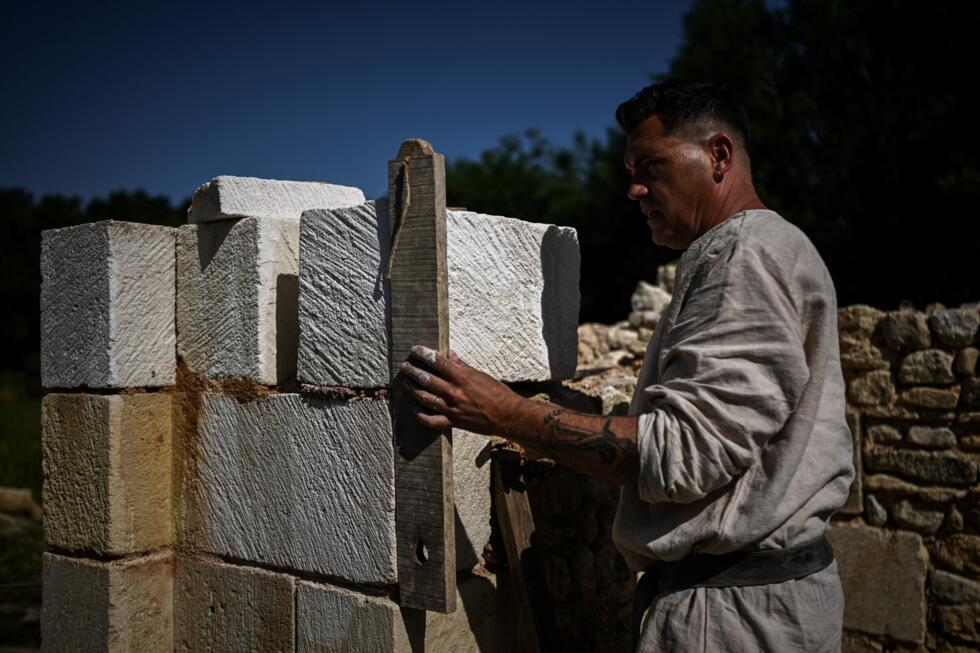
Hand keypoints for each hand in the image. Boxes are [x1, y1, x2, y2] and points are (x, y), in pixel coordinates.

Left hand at [399, 345, 521, 434]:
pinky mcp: (453, 422)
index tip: (415, 350)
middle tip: (404, 366)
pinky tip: (415, 409)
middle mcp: (454, 392)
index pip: (438, 362)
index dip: (424, 354)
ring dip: (413, 389)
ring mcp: (452, 408)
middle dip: (412, 371)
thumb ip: (462, 366)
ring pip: (425, 398)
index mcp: (462, 377)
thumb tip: (449, 355)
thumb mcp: (481, 375)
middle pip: (426, 379)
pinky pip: (432, 421)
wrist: (508, 416)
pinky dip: (421, 416)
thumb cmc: (498, 393)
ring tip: (406, 383)